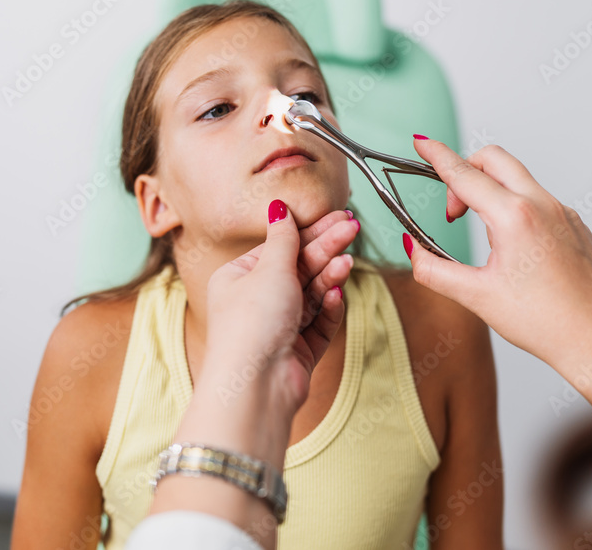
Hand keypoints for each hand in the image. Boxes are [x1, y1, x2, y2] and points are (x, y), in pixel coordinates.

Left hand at [205, 202, 357, 412]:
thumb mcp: (269, 269)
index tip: (339, 216)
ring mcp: (279, 327)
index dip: (311, 231)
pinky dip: (329, 308)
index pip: (281, 247)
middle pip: (300, 268)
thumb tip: (278, 206)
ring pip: (313, 294)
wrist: (256, 385)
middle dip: (327, 249)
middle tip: (352, 229)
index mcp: (239, 278)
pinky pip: (320, 322)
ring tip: (345, 264)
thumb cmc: (251, 325)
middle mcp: (257, 301)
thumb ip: (283, 238)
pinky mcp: (298, 350)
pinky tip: (336, 296)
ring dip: (329, 277)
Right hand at [403, 140, 591, 375]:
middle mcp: (542, 205)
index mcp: (514, 217)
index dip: (437, 156)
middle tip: (454, 211)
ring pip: (517, 179)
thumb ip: (434, 269)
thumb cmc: (546, 322)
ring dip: (491, 194)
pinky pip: (538, 200)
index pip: (464, 175)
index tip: (422, 143)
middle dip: (465, 172)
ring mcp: (563, 212)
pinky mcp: (575, 224)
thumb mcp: (477, 297)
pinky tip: (517, 251)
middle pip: (493, 159)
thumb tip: (412, 249)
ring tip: (487, 241)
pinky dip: (516, 209)